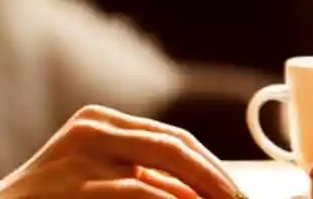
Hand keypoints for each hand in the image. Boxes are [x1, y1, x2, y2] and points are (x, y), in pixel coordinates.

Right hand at [0, 105, 243, 198]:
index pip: (174, 139)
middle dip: (218, 180)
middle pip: (177, 148)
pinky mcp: (74, 185)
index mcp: (100, 121)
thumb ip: (141, 181)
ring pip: (165, 170)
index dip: (213, 167)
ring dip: (203, 195)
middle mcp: (93, 128)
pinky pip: (139, 193)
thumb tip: (202, 192)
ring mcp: (82, 155)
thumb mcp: (94, 182)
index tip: (238, 194)